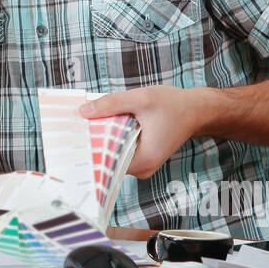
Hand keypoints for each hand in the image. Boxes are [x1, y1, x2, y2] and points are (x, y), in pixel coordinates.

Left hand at [79, 86, 201, 178]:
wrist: (196, 110)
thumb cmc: (173, 105)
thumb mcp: (141, 99)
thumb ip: (111, 104)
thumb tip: (83, 111)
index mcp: (143, 159)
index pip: (106, 161)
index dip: (89, 146)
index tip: (72, 135)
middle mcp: (142, 168)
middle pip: (108, 158)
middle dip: (94, 140)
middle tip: (76, 124)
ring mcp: (143, 165)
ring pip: (113, 153)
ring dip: (104, 137)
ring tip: (88, 121)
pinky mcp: (142, 157)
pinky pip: (121, 150)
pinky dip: (113, 137)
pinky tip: (106, 123)